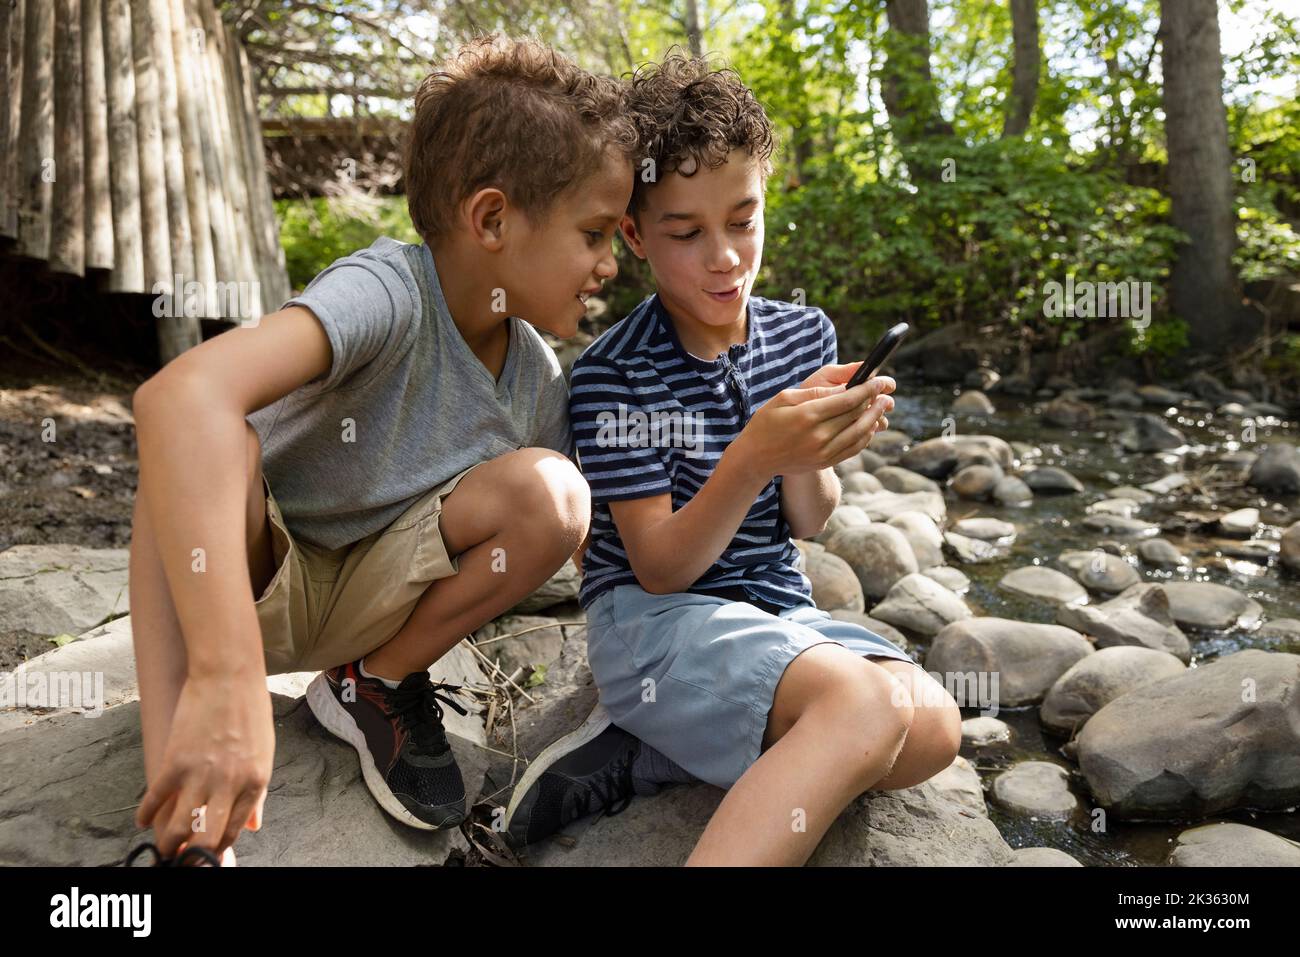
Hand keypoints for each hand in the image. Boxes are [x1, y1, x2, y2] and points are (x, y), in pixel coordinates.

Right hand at [135, 672, 274, 859]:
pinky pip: (155, 799)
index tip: (208, 855)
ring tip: (164, 847)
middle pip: (206, 838)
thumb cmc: (250, 711)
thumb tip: (252, 825)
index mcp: (255, 782)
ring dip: (168, 843)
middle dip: (192, 856)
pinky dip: (146, 814)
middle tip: (182, 857)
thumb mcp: (264, 753)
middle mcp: (229, 783)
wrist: (229, 676)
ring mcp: (200, 774)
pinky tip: (143, 821)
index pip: (233, 831)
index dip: (217, 850)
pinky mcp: (174, 761)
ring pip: (178, 827)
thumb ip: (256, 792)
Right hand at [731, 363, 894, 477]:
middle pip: (857, 416)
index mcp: (807, 415)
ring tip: (883, 406)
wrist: (755, 458)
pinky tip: (870, 425)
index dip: (868, 389)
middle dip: (876, 402)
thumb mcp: (784, 398)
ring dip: (875, 418)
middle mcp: (818, 436)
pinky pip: (854, 449)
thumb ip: (815, 392)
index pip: (848, 400)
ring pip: (860, 434)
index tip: (880, 381)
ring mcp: (823, 452)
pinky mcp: (825, 462)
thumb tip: (844, 387)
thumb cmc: (767, 422)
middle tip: (887, 392)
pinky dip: (866, 436)